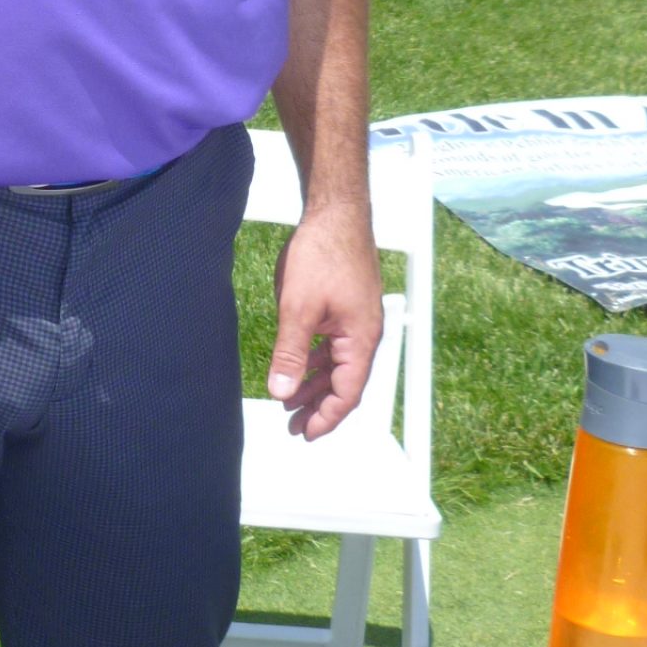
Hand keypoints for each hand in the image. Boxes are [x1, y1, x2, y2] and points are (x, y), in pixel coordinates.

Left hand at [264, 201, 384, 439]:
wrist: (335, 212)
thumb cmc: (323, 254)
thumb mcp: (298, 309)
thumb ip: (291, 353)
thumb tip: (282, 391)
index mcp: (361, 340)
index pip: (348, 393)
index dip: (326, 417)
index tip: (305, 434)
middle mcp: (365, 334)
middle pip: (344, 383)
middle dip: (318, 407)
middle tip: (292, 426)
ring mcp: (356, 320)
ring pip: (337, 364)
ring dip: (315, 384)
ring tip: (290, 402)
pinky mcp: (345, 308)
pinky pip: (333, 345)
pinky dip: (315, 360)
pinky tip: (298, 366)